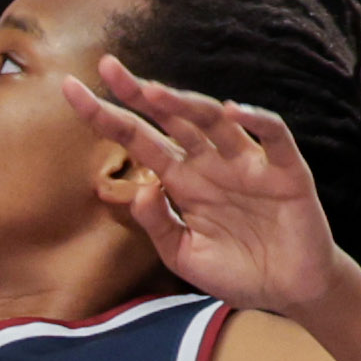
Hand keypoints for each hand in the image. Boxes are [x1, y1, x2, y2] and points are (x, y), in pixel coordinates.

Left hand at [61, 58, 342, 317]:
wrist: (289, 294)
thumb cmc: (235, 270)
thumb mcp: (182, 255)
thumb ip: (158, 224)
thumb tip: (140, 189)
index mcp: (181, 179)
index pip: (137, 138)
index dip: (105, 115)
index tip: (70, 89)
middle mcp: (210, 163)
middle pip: (171, 119)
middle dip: (140, 93)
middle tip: (108, 67)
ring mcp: (247, 165)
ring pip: (214, 121)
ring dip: (186, 104)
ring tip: (154, 92)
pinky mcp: (286, 173)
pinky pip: (274, 138)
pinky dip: (257, 121)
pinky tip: (234, 112)